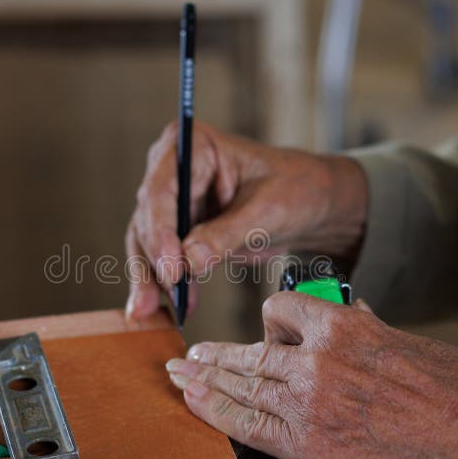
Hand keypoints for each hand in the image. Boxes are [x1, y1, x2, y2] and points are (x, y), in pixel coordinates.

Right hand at [125, 121, 366, 318]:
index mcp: (192, 145)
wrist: (310, 205)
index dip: (161, 233)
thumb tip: (188, 261)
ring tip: (154, 313)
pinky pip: (163, 259)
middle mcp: (172, 169)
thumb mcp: (267, 211)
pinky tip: (177, 308)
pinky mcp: (178, 228)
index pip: (162, 191)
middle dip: (150, 263)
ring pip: (147, 244)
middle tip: (150, 303)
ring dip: (151, 280)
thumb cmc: (295, 189)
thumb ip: (226, 235)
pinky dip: (167, 284)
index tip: (171, 269)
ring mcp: (173, 200)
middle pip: (147, 219)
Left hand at [165, 292, 457, 458]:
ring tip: (181, 375)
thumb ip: (371, 332)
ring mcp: (310, 407)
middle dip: (216, 355)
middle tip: (191, 355)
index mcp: (346, 327)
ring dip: (205, 380)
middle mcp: (319, 362)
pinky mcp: (310, 450)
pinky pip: (248, 427)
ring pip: (242, 386)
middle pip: (250, 352)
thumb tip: (356, 318)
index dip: (269, 319)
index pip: (280, 309)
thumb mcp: (414, 345)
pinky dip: (215, 413)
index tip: (264, 331)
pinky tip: (193, 402)